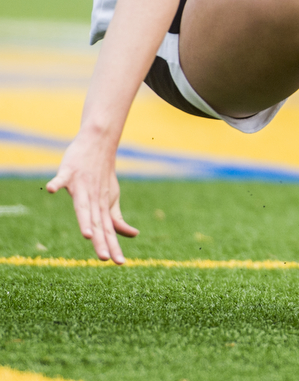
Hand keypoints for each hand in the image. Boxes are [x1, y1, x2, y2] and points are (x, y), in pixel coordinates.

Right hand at [46, 129, 138, 262]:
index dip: (112, 246)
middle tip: (106, 258)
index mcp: (102, 207)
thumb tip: (134, 234)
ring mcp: (82, 186)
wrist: (98, 145)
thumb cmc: (103, 176)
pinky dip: (57, 183)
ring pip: (82, 206)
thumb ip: (117, 220)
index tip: (119, 263)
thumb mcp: (111, 199)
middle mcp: (93, 199)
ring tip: (87, 234)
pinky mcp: (69, 172)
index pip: (108, 230)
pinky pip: (62, 179)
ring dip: (85, 219)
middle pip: (97, 223)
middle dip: (101, 240)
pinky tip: (53, 189)